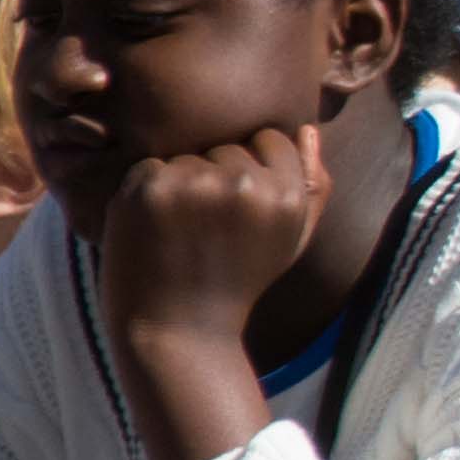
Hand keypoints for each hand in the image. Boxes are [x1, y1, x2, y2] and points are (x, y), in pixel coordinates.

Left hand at [99, 125, 328, 353]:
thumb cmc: (238, 282)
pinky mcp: (150, 189)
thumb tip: (308, 129)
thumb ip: (314, 187)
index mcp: (288, 196)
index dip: (255, 171)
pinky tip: (154, 231)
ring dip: (180, 184)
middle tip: (209, 230)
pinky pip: (149, 166)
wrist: (178, 330)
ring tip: (180, 232)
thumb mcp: (292, 240)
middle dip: (217, 177)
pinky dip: (146, 192)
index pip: (271, 139)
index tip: (240, 211)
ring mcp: (194, 185)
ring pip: (187, 155)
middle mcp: (245, 186)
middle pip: (227, 146)